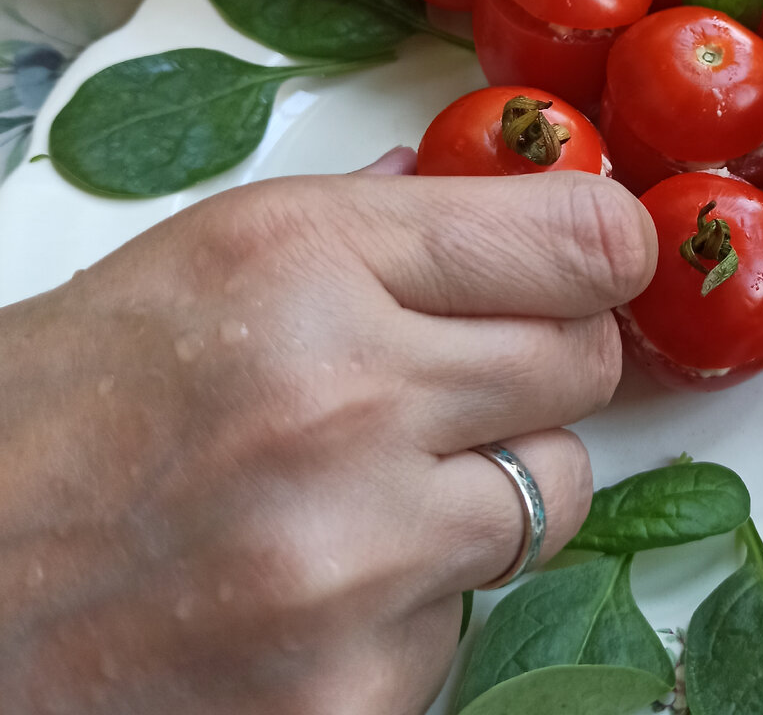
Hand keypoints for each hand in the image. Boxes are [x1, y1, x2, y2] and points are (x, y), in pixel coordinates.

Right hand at [0, 168, 654, 712]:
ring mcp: (355, 565)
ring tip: (373, 488)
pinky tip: (318, 586)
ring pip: (556, 495)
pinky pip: (470, 621)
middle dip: (548, 362)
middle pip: (587, 366)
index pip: (576, 240)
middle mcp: (343, 404)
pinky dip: (418, 600)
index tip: (599, 259)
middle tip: (469, 374)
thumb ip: (369, 220)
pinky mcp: (353, 697)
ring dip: (494, 484)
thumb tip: (493, 197)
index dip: (605, 246)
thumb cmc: (59, 410)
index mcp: (304, 266)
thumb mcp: (205, 259)